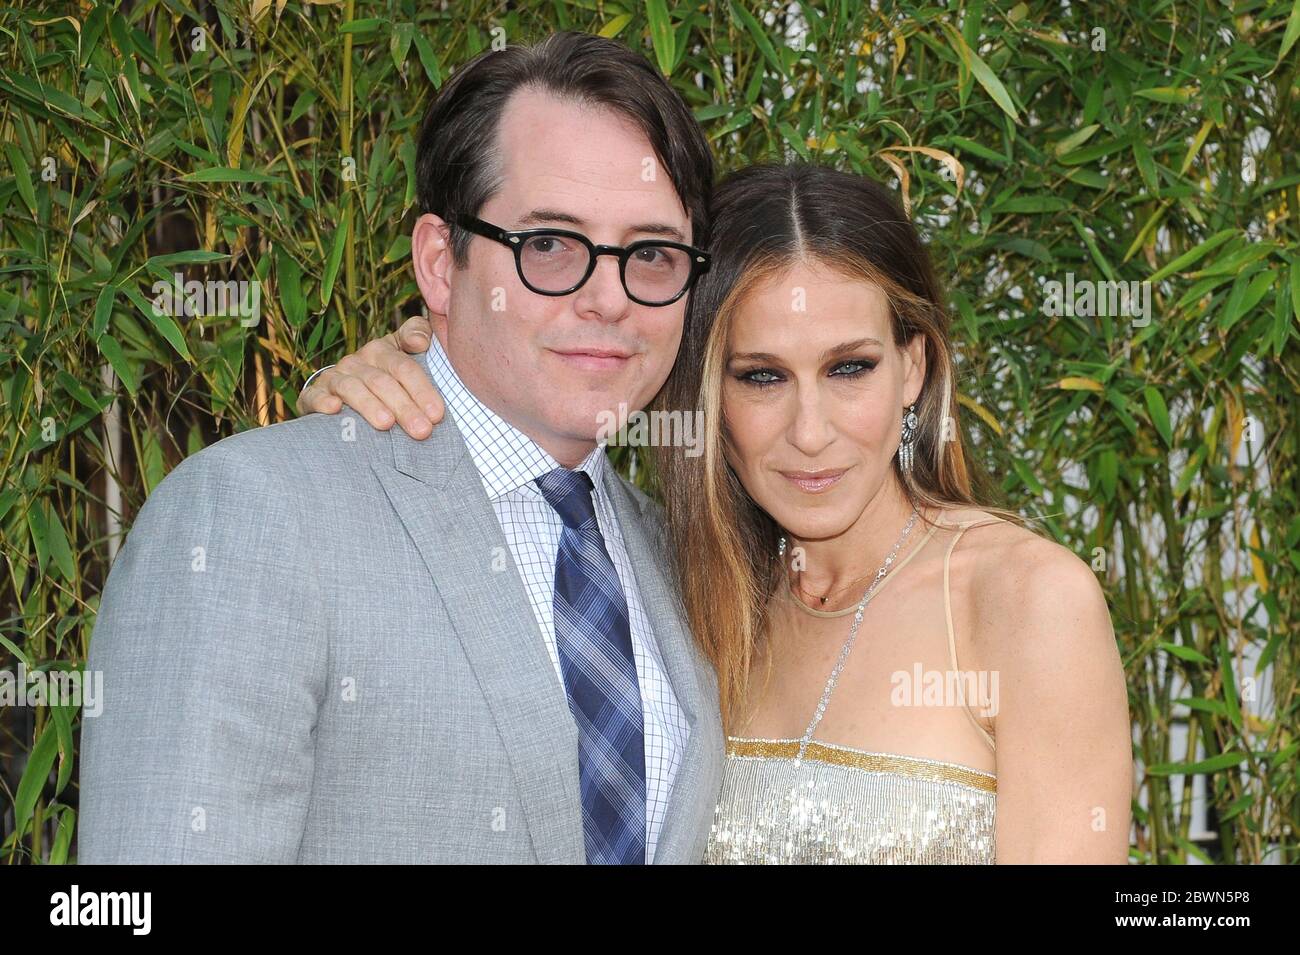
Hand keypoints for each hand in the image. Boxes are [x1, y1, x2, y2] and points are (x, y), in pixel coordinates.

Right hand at [298, 316, 442, 437]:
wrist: (339, 389)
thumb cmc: (384, 376)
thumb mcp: (404, 355)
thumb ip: (417, 337)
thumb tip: (421, 340)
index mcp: (382, 350)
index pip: (405, 367)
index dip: (422, 389)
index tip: (437, 414)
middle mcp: (357, 361)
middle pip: (383, 382)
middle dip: (404, 407)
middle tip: (422, 431)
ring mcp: (334, 377)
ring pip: (353, 389)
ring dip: (370, 406)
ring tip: (387, 424)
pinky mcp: (314, 394)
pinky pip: (315, 396)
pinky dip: (323, 401)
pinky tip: (334, 409)